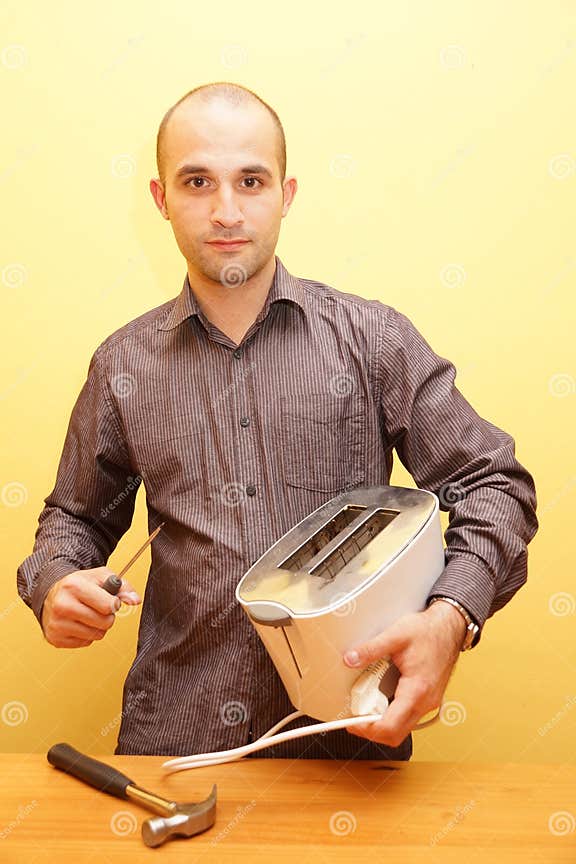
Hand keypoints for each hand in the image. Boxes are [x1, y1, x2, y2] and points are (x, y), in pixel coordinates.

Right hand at [41, 566, 141, 647]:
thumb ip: (123, 586)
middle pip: (105, 623)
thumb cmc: (79, 585)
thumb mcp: (100, 577)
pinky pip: (85, 643)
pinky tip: (78, 623)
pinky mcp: (55, 638)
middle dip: (107, 616)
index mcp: (74, 586)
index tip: (110, 600)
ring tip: (87, 614)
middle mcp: (62, 605)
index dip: (114, 604)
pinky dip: (86, 635)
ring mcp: (57, 624)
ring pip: (96, 635)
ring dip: (98, 626)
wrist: (51, 595)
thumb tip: (136, 600)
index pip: (108, 606)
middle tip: (97, 608)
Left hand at [343, 600, 466, 746]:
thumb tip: (350, 659)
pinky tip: (379, 700)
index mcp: (417, 690)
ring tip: (363, 709)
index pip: (390, 727)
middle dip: (371, 732)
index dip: (367, 730)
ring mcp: (428, 702)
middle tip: (353, 719)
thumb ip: (371, 649)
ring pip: (403, 728)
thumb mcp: (396, 635)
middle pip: (396, 735)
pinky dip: (391, 716)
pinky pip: (408, 717)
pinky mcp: (428, 699)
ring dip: (381, 725)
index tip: (351, 723)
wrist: (450, 627)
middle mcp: (425, 702)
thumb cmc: (429, 631)